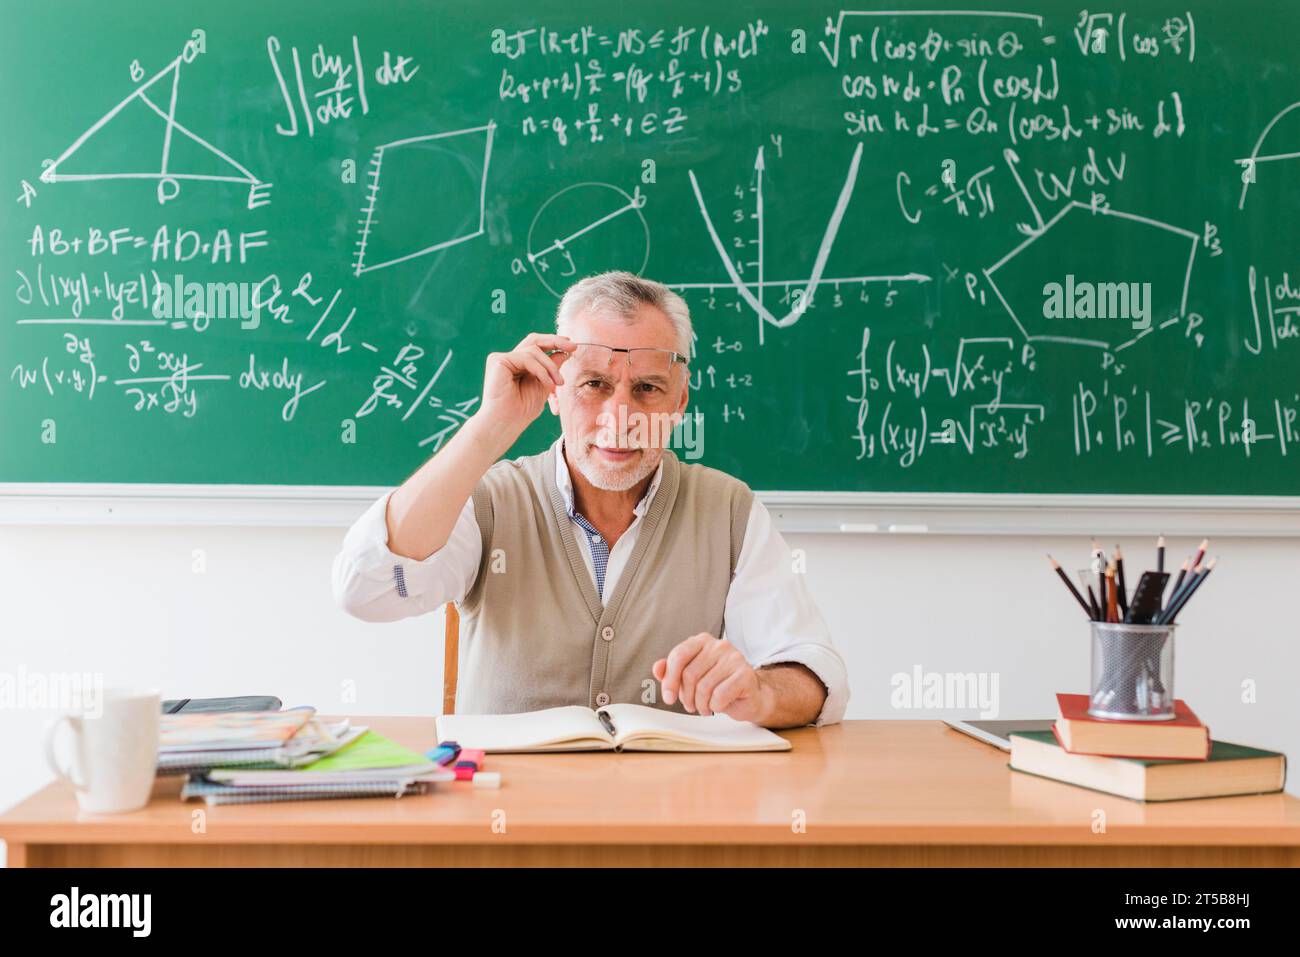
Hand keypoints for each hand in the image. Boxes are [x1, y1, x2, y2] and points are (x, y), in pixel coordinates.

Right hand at [477, 333, 574, 435]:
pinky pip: (527, 358)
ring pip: (534, 350)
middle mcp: (508, 359)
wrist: (506, 424)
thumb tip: (564, 351)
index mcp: (517, 365)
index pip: (536, 347)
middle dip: (555, 341)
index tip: (572, 347)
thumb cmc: (522, 411)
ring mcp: (501, 358)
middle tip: (573, 347)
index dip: (553, 343)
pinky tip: (547, 384)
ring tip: (559, 383)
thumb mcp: (544, 385)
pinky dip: (541, 370)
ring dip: (550, 367)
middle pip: (533, 340)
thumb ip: (551, 368)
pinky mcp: (498, 360)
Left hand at [652, 633, 769, 722]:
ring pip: (704, 687)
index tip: (668, 698)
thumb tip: (657, 668)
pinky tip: (719, 706)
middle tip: (691, 706)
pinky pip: (720, 696)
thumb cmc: (719, 685)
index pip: (678, 655)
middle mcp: (719, 645)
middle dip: (686, 697)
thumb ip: (672, 672)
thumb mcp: (692, 678)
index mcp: (702, 641)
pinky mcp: (745, 674)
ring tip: (705, 707)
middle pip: (690, 674)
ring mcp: (734, 658)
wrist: (750, 697)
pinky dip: (716, 707)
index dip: (669, 680)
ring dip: (701, 705)